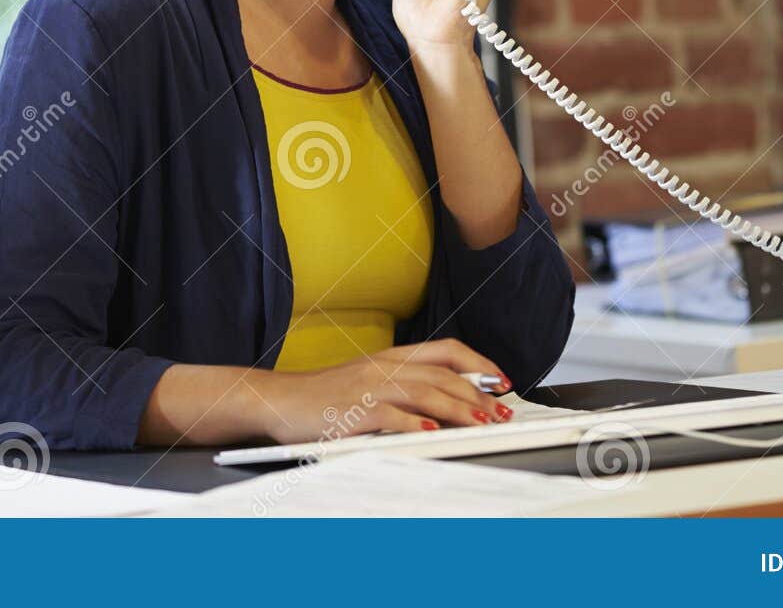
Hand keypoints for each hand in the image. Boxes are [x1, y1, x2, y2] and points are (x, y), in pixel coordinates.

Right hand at [255, 339, 514, 443]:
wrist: (280, 399)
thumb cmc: (325, 396)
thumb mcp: (370, 382)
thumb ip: (405, 387)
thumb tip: (447, 403)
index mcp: (392, 356)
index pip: (448, 350)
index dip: (479, 364)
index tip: (502, 382)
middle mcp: (386, 366)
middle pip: (444, 374)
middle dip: (478, 394)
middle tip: (501, 413)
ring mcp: (370, 386)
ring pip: (426, 392)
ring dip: (459, 408)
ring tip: (481, 422)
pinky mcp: (355, 409)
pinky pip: (392, 414)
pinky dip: (415, 424)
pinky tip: (433, 433)